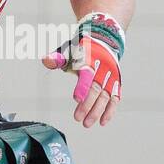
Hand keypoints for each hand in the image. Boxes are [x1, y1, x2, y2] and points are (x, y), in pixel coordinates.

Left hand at [43, 11, 123, 128]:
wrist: (103, 40)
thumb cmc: (80, 49)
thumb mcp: (67, 50)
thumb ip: (57, 58)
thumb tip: (46, 60)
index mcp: (90, 59)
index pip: (86, 74)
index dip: (82, 86)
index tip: (76, 99)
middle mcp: (103, 67)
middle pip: (96, 88)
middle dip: (88, 104)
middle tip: (78, 118)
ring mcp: (112, 75)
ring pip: (106, 95)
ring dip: (97, 111)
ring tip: (87, 124)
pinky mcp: (116, 81)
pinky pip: (115, 97)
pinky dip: (110, 109)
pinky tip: (103, 121)